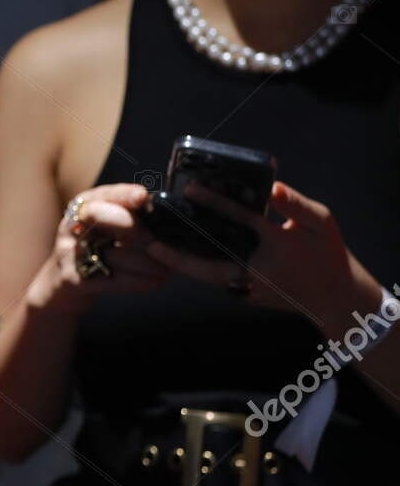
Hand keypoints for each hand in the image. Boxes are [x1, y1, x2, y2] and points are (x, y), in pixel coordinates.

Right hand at [33, 183, 169, 309]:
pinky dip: (136, 282)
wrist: (62, 286)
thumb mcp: (105, 228)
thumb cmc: (93, 252)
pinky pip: (109, 280)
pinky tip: (156, 282)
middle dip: (132, 227)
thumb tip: (167, 214)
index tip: (143, 197)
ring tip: (168, 269)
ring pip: (109, 253)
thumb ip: (129, 217)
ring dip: (144, 263)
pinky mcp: (72, 280)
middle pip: (97, 216)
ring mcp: (69, 253)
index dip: (123, 194)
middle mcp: (72, 225)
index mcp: (82, 206)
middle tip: (158, 242)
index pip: (102, 194)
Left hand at [144, 179, 379, 331]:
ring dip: (181, 265)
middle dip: (178, 253)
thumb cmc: (329, 254)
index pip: (239, 219)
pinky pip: (218, 280)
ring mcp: (253, 286)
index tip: (190, 189)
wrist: (336, 297)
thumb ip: (295, 205)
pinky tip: (178, 258)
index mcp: (275, 245)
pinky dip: (198, 270)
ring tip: (155, 252)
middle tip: (150, 241)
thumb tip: (272, 188)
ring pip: (209, 276)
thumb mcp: (322, 223)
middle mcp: (259, 268)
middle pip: (210, 263)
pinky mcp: (249, 295)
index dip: (214, 202)